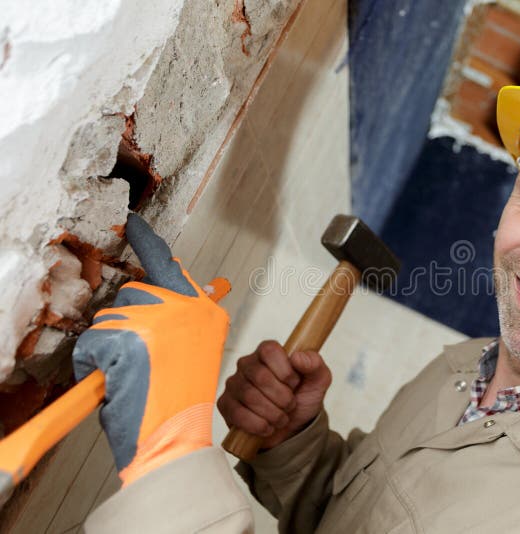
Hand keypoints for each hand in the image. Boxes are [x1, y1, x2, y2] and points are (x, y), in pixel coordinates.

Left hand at [72, 213, 230, 485]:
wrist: (176, 437)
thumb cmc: (180, 404)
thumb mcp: (191, 354)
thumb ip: (180, 322)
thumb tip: (155, 298)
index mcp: (206, 313)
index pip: (171, 267)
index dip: (149, 245)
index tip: (135, 224)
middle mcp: (187, 307)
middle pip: (134, 293)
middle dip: (124, 324)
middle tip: (136, 360)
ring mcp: (158, 318)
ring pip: (110, 318)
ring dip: (109, 348)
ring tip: (132, 375)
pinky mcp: (129, 336)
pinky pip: (93, 342)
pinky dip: (95, 364)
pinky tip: (119, 382)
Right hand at [217, 340, 331, 448]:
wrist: (292, 428)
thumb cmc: (303, 396)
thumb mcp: (318, 380)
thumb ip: (314, 364)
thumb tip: (297, 357)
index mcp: (268, 352)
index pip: (270, 351)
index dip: (286, 371)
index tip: (295, 384)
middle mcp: (247, 364)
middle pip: (260, 377)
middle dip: (282, 397)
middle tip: (290, 405)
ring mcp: (234, 384)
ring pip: (250, 396)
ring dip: (273, 413)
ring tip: (282, 418)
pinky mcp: (225, 404)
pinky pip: (237, 414)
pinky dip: (258, 425)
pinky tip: (268, 427)